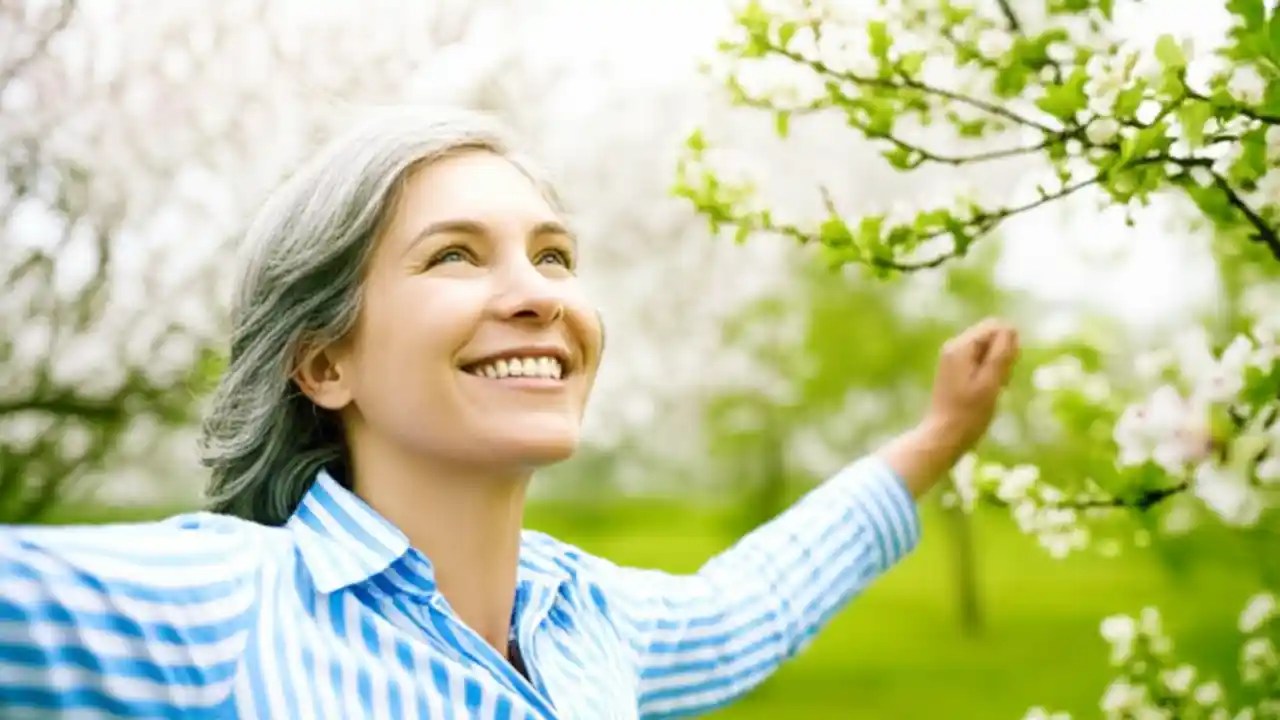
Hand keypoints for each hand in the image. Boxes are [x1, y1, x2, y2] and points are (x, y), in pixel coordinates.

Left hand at [877, 318, 1019, 497]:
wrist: (943, 436)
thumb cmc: (969, 413)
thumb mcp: (990, 382)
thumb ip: (1001, 353)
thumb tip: (1010, 327)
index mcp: (960, 346)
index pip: (996, 326)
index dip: (1009, 346)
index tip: (1004, 371)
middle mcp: (954, 347)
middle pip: (992, 336)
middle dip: (1004, 356)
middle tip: (999, 383)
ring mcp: (953, 358)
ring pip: (989, 350)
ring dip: (998, 367)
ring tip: (993, 390)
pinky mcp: (956, 371)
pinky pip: (981, 362)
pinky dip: (990, 375)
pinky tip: (987, 393)